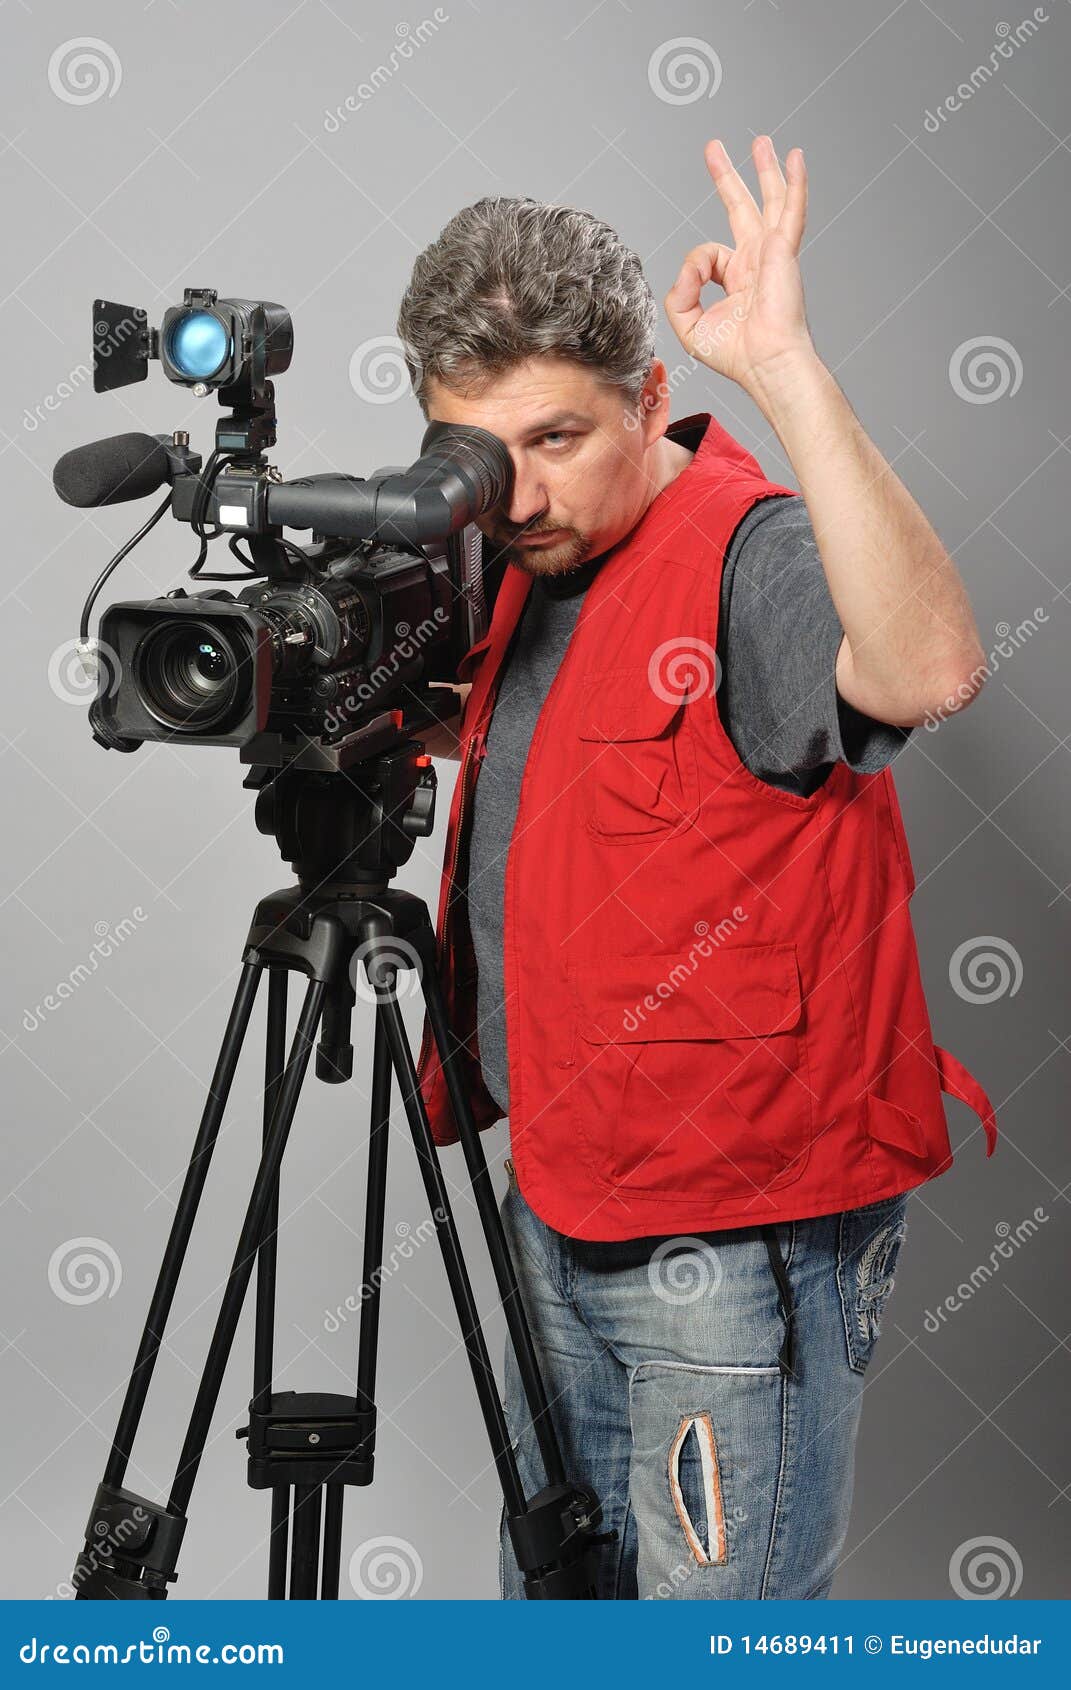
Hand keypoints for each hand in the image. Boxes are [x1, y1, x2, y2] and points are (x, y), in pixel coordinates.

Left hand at [664, 136, 816, 397]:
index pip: (709, 254)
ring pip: (770, 201)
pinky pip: (791, 210)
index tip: (697, 283)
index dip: (697, 266)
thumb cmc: (735, 353)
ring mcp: (772, 253)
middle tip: (715, 150)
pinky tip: (796, 158)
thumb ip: (679, 292)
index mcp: (737, 278)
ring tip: (761, 142)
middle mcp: (756, 261)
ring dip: (765, 170)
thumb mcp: (689, 324)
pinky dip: (795, 183)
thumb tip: (691, 265)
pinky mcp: (783, 251)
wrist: (764, 361)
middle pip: (741, 208)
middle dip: (728, 178)